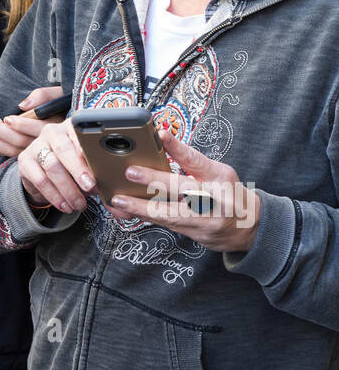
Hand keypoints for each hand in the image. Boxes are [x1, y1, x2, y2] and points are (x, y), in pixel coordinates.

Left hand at [0, 85, 63, 156]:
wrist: (71, 125)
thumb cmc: (63, 105)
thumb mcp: (59, 94)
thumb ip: (44, 95)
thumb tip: (23, 105)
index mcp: (54, 127)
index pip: (37, 129)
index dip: (22, 125)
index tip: (7, 118)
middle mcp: (45, 143)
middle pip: (21, 141)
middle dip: (0, 132)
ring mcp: (36, 152)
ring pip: (13, 150)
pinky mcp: (28, 156)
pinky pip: (10, 155)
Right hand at [18, 116, 95, 211]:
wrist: (43, 173)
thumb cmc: (70, 167)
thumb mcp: (84, 163)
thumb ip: (93, 166)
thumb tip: (108, 180)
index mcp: (70, 127)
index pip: (78, 132)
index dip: (87, 147)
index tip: (97, 162)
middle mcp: (52, 132)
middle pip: (64, 149)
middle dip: (78, 170)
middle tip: (90, 187)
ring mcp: (36, 145)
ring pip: (52, 166)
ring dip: (68, 189)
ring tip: (79, 204)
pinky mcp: (24, 161)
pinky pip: (40, 180)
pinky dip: (55, 196)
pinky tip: (65, 205)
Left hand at [108, 127, 259, 251]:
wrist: (251, 228)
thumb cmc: (230, 194)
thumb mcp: (218, 172)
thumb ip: (192, 163)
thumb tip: (161, 146)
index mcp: (220, 178)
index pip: (197, 160)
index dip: (178, 148)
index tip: (160, 134)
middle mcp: (214, 199)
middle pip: (182, 188)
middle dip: (154, 180)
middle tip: (130, 172)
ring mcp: (205, 220)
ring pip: (169, 214)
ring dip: (140, 207)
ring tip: (118, 199)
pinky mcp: (195, 235)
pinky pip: (166, 225)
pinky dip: (145, 217)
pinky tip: (127, 211)